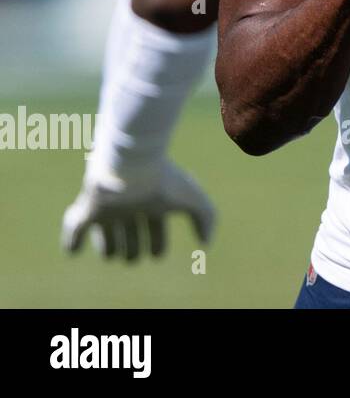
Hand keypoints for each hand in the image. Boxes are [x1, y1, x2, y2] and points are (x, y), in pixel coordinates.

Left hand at [62, 159, 214, 260]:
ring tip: (111, 254)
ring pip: (105, 230)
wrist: (131, 163)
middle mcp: (131, 206)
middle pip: (130, 231)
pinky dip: (73, 241)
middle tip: (133, 257)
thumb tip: (205, 243)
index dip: (157, 243)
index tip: (157, 254)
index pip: (155, 226)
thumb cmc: (163, 180)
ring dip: (107, 246)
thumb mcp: (193, 199)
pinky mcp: (88, 209)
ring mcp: (109, 207)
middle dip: (132, 248)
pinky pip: (75, 228)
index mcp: (153, 203)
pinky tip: (73, 250)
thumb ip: (206, 218)